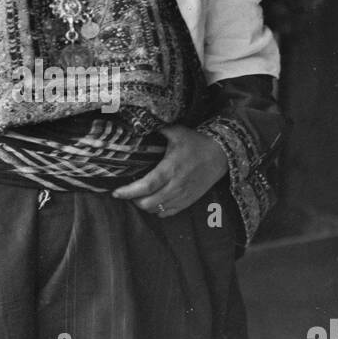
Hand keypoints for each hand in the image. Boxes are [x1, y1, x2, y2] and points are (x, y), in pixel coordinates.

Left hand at [111, 124, 228, 217]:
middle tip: (127, 192)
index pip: (146, 186)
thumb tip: (137, 125)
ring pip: (157, 210)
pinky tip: (153, 201)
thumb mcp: (176, 132)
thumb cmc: (197, 142)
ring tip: (139, 196)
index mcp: (170, 168)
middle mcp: (176, 185)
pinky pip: (168, 213)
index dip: (129, 192)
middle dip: (134, 200)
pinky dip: (158, 210)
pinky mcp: (189, 201)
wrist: (221, 155)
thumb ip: (157, 131)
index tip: (116, 192)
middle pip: (148, 202)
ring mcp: (183, 195)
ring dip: (145, 205)